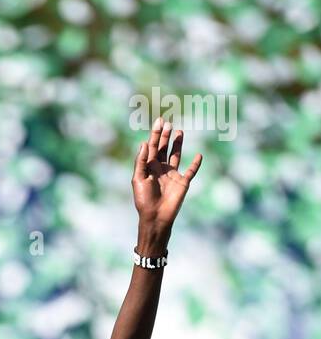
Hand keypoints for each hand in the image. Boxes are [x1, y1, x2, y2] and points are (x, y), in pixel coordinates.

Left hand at [132, 117, 201, 232]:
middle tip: (168, 123)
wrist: (155, 217)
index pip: (153, 148)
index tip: (160, 121)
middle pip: (164, 149)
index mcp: (149, 168)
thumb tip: (145, 142)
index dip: (156, 134)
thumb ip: (141, 161)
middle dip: (165, 136)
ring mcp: (172, 175)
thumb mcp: (138, 179)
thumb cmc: (144, 200)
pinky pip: (191, 171)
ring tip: (179, 131)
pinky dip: (196, 164)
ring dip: (178, 144)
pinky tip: (199, 155)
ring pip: (176, 156)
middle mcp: (161, 170)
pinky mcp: (183, 183)